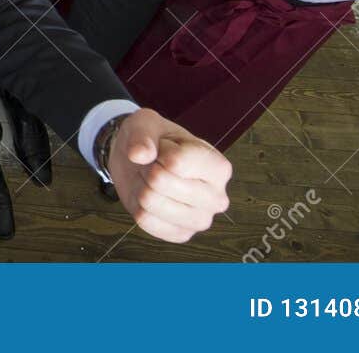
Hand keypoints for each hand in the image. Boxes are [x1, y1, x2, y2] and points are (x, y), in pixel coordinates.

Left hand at [107, 109, 231, 242]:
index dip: (159, 151)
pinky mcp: (181, 235)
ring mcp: (201, 220)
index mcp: (220, 167)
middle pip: (160, 181)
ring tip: (152, 180)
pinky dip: (138, 206)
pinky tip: (151, 197)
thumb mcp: (147, 123)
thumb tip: (139, 154)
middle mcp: (217, 198)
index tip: (164, 149)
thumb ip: (142, 134)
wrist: (142, 162)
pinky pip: (145, 220)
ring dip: (141, 186)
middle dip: (148, 168)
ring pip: (150, 202)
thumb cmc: (153, 140)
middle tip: (155, 165)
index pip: (177, 162)